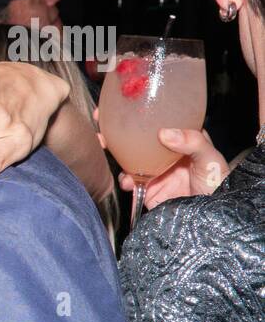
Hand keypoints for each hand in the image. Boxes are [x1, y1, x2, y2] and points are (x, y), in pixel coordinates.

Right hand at [95, 113, 227, 207]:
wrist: (211, 215)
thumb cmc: (219, 183)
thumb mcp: (209, 158)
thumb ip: (192, 142)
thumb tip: (164, 133)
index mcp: (180, 139)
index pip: (157, 121)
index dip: (139, 113)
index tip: (120, 105)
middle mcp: (164, 153)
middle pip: (136, 139)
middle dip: (116, 134)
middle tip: (102, 130)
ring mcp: (154, 171)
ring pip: (128, 160)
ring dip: (117, 158)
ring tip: (112, 156)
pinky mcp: (148, 189)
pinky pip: (130, 182)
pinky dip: (125, 181)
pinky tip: (129, 182)